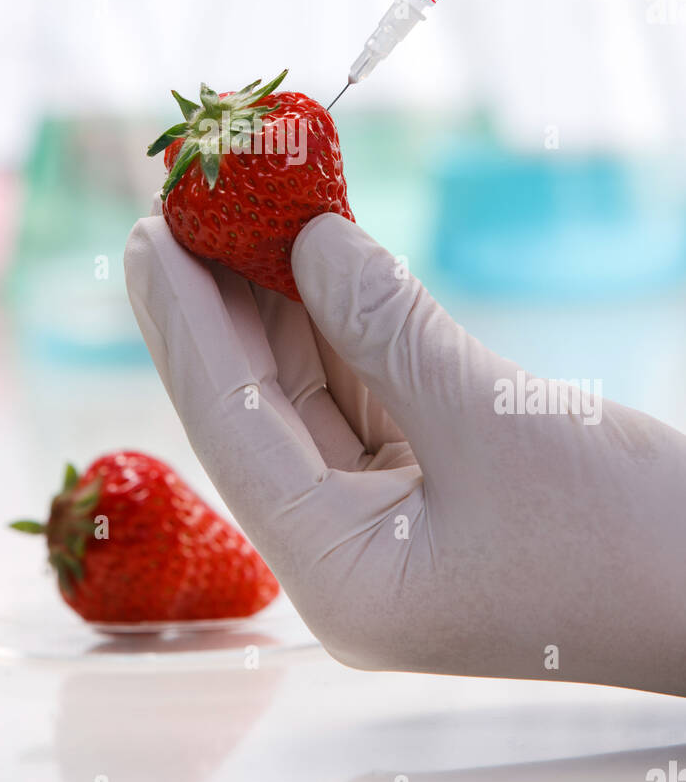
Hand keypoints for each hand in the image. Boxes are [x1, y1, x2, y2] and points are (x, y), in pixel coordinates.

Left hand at [125, 212, 685, 695]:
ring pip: (309, 397)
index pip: (234, 428)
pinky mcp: (430, 493)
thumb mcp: (495, 419)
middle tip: (181, 205)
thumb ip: (388, 326)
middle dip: (221, 305)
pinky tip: (316, 260)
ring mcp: (387, 528)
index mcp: (341, 576)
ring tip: (238, 214)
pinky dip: (343, 326)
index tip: (150, 232)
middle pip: (258, 411)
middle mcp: (346, 558)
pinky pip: (364, 395)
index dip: (185, 323)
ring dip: (280, 305)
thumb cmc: (630, 538)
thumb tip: (308, 239)